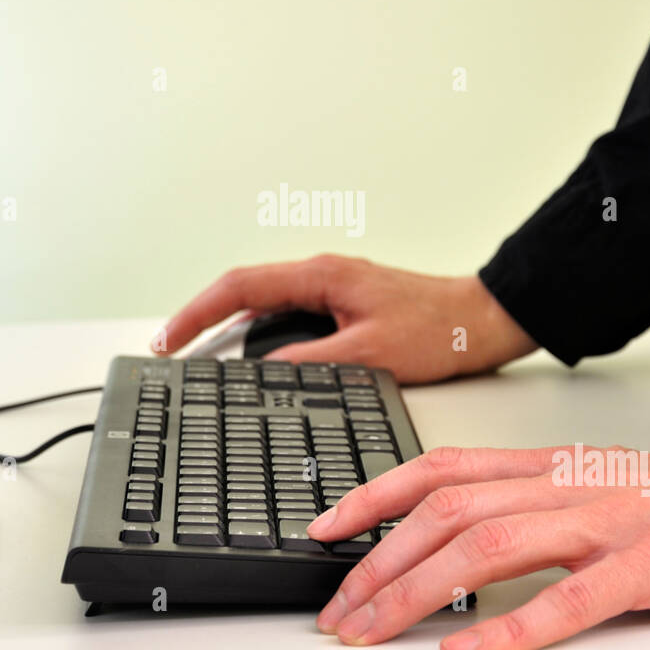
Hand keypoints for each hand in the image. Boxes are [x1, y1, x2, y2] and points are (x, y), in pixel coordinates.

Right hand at [150, 255, 535, 382]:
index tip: (167, 339)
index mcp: (322, 275)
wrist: (482, 321)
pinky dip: (259, 334)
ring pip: (263, 303)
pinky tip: (252, 358)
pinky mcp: (342, 303)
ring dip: (229, 326)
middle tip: (170, 350)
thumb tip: (264, 375)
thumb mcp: (370, 354)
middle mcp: (321, 274)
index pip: (239, 287)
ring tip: (199, 357)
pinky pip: (286, 313)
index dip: (196, 312)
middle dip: (201, 318)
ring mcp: (331, 288)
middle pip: (242, 290)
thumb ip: (313, 363)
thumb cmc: (440, 330)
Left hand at [307, 445, 649, 649]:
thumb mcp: (585, 489)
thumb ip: (521, 506)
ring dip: (418, 592)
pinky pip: (569, 599)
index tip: (326, 527)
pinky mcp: (648, 566)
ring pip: (490, 547)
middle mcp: (566, 485)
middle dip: (380, 561)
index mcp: (547, 467)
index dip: (376, 494)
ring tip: (375, 631)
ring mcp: (606, 521)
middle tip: (339, 611)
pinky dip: (510, 628)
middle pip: (449, 512)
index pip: (442, 468)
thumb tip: (442, 540)